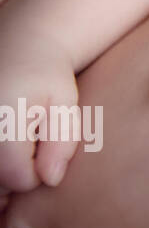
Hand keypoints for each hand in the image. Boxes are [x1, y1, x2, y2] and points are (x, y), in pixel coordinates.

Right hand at [0, 50, 80, 206]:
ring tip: (14, 140)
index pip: (21, 179)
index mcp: (4, 120)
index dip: (40, 173)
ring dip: (1, 171)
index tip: (47, 151)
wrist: (17, 47)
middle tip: (31, 143)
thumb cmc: (47, 78)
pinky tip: (2, 142)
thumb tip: (51, 180)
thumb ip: (61, 142)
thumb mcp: (64, 104)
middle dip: (15, 174)